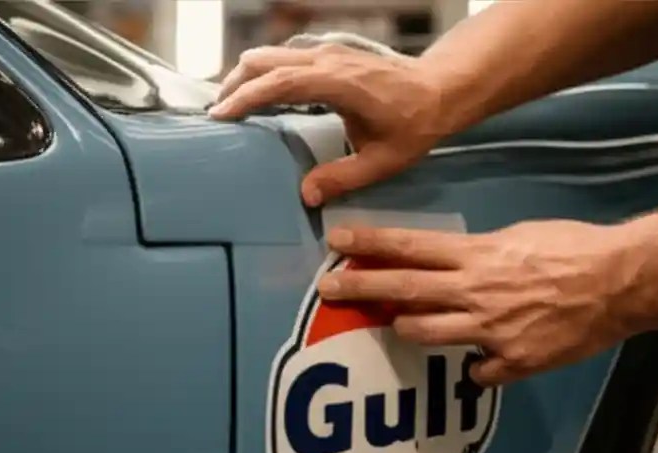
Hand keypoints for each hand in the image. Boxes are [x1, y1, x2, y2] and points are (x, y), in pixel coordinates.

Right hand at [209, 43, 450, 205]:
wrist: (440, 89)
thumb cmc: (414, 125)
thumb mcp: (382, 161)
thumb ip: (342, 178)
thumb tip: (306, 196)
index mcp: (337, 82)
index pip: (278, 83)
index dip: (245, 97)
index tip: (219, 116)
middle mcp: (327, 59)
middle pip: (263, 60)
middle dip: (234, 84)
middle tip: (217, 115)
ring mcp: (327, 52)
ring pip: (271, 54)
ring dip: (247, 76)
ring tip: (231, 106)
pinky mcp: (329, 53)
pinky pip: (285, 57)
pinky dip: (264, 72)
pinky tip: (260, 96)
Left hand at [317, 222, 636, 384]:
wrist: (619, 282)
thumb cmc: (574, 248)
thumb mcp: (519, 236)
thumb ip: (480, 254)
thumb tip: (456, 263)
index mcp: (477, 255)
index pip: (410, 247)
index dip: (369, 245)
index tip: (336, 241)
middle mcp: (474, 291)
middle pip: (403, 290)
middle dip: (360, 288)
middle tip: (328, 289)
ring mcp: (490, 331)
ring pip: (425, 334)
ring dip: (407, 328)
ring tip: (399, 324)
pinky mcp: (512, 362)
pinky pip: (477, 372)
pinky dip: (476, 368)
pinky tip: (481, 363)